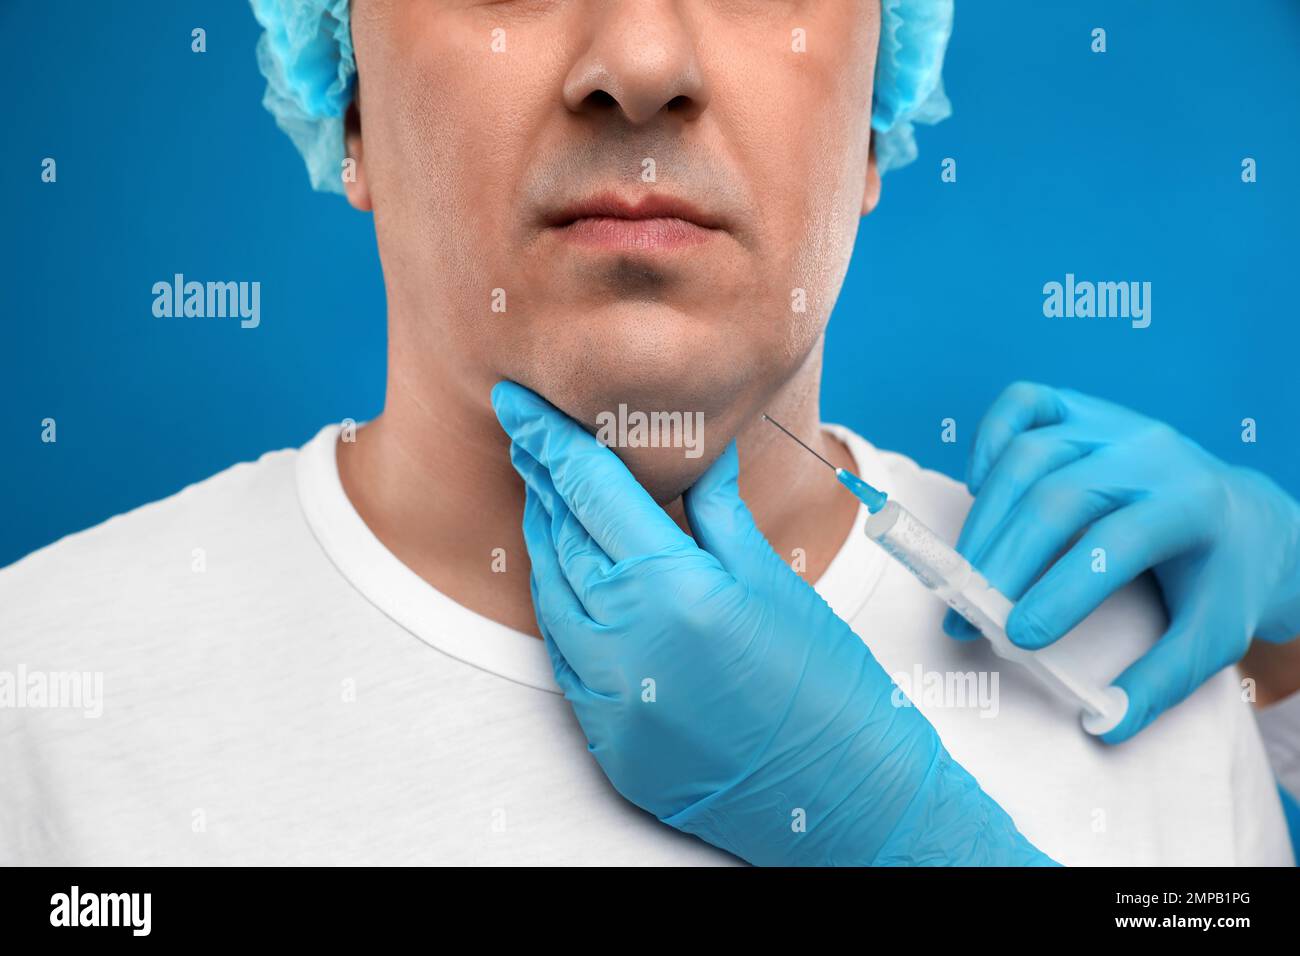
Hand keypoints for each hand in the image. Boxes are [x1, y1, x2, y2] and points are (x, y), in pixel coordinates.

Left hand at [493, 381, 1051, 865]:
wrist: (842, 797)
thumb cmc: (825, 682)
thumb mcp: (772, 579)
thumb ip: (715, 510)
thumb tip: (696, 450)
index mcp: (669, 586)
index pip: (587, 489)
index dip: (547, 437)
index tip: (517, 401)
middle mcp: (621, 639)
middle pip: (559, 535)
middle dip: (540, 480)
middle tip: (526, 436)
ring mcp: (606, 695)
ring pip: (550, 594)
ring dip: (544, 540)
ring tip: (543, 497)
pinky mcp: (606, 737)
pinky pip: (562, 653)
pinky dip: (560, 605)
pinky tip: (568, 579)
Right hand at [943, 382, 1299, 741]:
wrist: (1244, 517)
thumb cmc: (1220, 580)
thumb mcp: (1210, 638)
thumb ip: (1159, 682)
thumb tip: (1103, 725)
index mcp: (1194, 504)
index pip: (1117, 542)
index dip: (1063, 588)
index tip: (1018, 636)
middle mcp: (1152, 452)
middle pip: (1059, 494)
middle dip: (1005, 558)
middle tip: (967, 611)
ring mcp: (1113, 423)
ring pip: (1029, 452)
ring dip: (986, 516)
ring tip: (964, 572)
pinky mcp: (1083, 409)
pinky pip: (1025, 403)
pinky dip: (990, 438)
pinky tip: (978, 489)